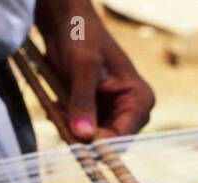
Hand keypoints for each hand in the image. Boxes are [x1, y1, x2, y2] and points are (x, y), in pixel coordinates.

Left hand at [35, 0, 154, 140]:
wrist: (67, 23)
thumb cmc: (82, 36)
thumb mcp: (83, 67)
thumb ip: (83, 101)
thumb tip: (83, 135)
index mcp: (140, 100)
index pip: (123, 136)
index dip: (100, 144)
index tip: (76, 142)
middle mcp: (130, 111)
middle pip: (107, 142)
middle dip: (83, 136)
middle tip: (61, 119)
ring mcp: (112, 113)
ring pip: (91, 139)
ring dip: (71, 129)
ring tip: (59, 106)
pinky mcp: (95, 113)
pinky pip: (80, 131)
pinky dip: (66, 123)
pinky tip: (57, 105)